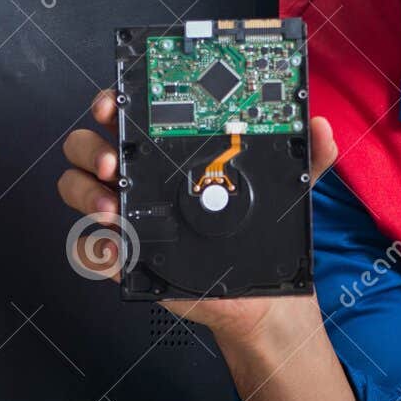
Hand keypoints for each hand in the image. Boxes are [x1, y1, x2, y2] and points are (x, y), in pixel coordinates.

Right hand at [58, 89, 359, 400]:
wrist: (255, 300)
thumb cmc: (259, 238)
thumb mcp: (288, 193)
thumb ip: (308, 157)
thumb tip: (322, 128)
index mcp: (171, 150)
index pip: (128, 112)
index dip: (110, 100)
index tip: (112, 103)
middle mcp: (142, 177)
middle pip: (88, 146)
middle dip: (91, 148)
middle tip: (114, 163)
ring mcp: (128, 214)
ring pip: (78, 188)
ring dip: (86, 195)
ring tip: (113, 210)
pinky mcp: (125, 254)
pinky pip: (92, 248)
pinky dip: (96, 249)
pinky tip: (116, 253)